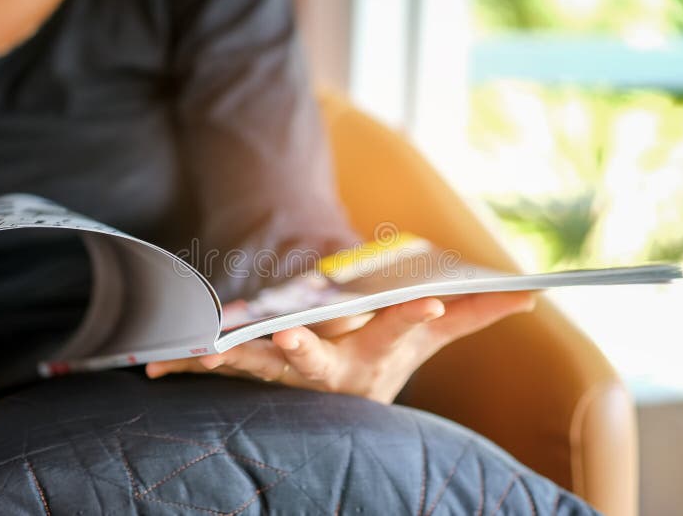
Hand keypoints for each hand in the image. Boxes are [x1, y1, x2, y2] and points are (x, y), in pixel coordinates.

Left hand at [146, 291, 534, 403]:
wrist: (340, 386)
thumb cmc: (382, 354)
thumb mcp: (425, 336)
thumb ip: (473, 316)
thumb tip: (531, 295)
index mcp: (374, 359)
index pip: (401, 335)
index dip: (416, 320)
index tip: (431, 303)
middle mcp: (327, 371)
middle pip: (319, 362)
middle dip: (306, 351)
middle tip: (292, 340)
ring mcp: (283, 372)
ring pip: (258, 367)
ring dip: (233, 358)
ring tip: (208, 351)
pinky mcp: (251, 369)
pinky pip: (215, 370)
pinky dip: (185, 366)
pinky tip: (151, 367)